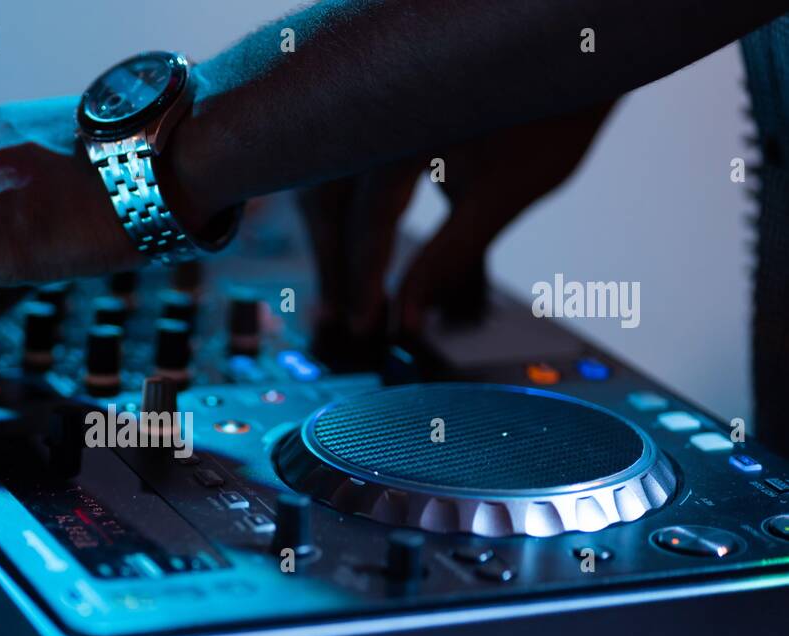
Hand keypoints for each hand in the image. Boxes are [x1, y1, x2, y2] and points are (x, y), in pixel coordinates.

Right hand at [299, 101, 616, 357]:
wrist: (570, 56)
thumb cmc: (551, 117)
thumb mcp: (501, 197)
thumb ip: (448, 259)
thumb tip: (408, 317)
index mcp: (411, 125)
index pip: (369, 218)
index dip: (362, 278)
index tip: (363, 323)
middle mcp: (379, 108)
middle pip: (324, 200)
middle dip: (332, 263)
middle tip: (344, 316)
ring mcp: (371, 106)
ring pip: (320, 182)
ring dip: (328, 237)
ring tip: (344, 288)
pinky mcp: (372, 109)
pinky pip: (336, 163)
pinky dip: (339, 206)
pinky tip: (350, 240)